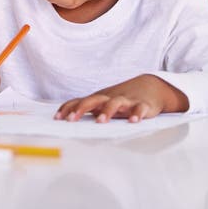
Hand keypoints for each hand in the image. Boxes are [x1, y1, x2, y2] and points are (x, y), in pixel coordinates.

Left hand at [54, 74, 189, 122]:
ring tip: (100, 121)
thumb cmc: (122, 98)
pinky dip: (136, 114)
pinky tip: (133, 121)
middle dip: (82, 109)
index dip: (68, 109)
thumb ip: (89, 109)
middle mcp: (110, 98)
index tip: (57, 118)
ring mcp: (126, 100)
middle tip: (72, 120)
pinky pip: (139, 109)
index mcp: (99, 98)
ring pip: (115, 103)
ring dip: (107, 111)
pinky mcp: (142, 105)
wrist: (150, 86)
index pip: (80, 101)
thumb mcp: (104, 102)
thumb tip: (68, 118)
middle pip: (93, 100)